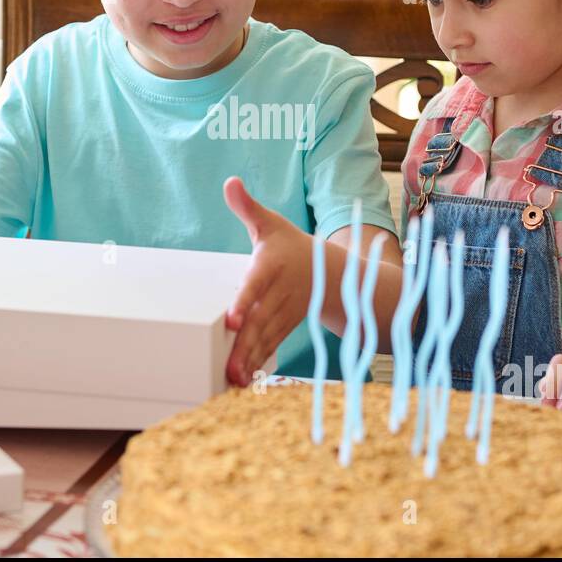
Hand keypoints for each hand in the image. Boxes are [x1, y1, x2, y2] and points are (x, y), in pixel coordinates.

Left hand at [222, 177, 311, 387]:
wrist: (333, 272)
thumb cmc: (292, 245)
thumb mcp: (271, 224)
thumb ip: (248, 207)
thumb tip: (230, 182)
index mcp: (273, 266)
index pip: (256, 284)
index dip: (244, 301)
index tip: (231, 319)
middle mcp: (281, 293)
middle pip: (260, 320)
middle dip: (244, 344)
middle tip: (228, 366)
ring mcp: (286, 313)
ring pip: (267, 338)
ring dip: (251, 359)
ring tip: (233, 378)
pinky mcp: (287, 326)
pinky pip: (272, 346)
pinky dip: (259, 363)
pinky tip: (244, 379)